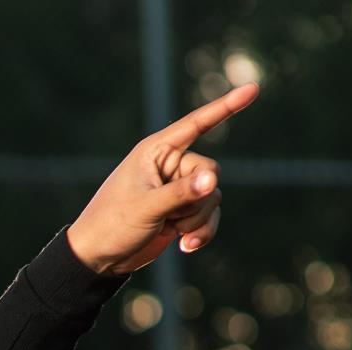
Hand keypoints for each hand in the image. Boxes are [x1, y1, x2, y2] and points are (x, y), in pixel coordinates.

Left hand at [64, 82, 259, 275]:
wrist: (98, 259)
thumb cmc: (112, 225)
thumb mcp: (146, 208)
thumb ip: (182, 193)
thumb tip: (214, 180)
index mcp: (155, 151)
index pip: (197, 124)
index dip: (226, 107)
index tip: (253, 89)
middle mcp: (170, 165)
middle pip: (211, 171)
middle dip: (196, 199)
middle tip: (168, 216)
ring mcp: (178, 188)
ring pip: (213, 196)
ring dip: (197, 220)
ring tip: (170, 231)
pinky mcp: (182, 210)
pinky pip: (209, 214)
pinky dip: (202, 231)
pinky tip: (185, 247)